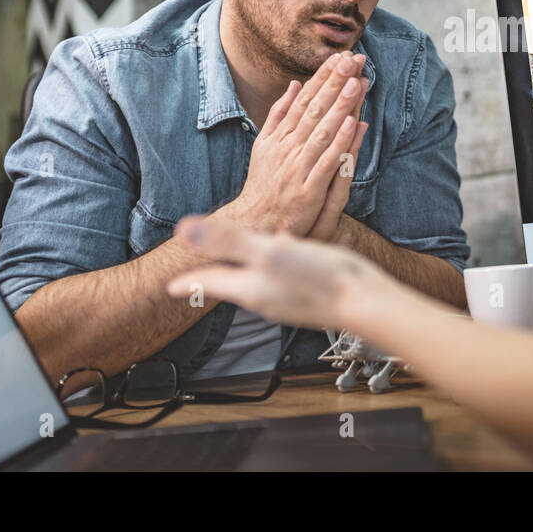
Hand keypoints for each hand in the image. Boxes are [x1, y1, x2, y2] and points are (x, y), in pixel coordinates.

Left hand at [165, 215, 385, 330]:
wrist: (363, 301)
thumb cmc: (318, 278)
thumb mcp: (268, 252)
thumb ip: (227, 240)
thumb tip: (183, 230)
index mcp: (249, 287)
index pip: (209, 283)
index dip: (188, 282)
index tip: (169, 287)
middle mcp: (264, 296)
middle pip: (229, 283)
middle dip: (213, 275)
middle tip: (198, 272)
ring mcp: (286, 297)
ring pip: (254, 279)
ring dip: (242, 267)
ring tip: (234, 258)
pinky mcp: (306, 292)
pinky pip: (279, 275)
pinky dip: (271, 262)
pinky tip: (286, 248)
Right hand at [224, 50, 369, 236]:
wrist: (254, 224)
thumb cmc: (264, 185)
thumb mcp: (264, 145)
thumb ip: (279, 115)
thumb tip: (295, 85)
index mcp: (280, 136)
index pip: (305, 100)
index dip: (323, 78)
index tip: (340, 57)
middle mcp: (288, 147)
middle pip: (315, 109)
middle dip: (335, 83)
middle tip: (354, 60)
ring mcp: (298, 168)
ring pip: (323, 131)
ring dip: (341, 106)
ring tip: (357, 83)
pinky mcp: (308, 189)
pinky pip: (327, 162)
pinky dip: (340, 143)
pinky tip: (353, 124)